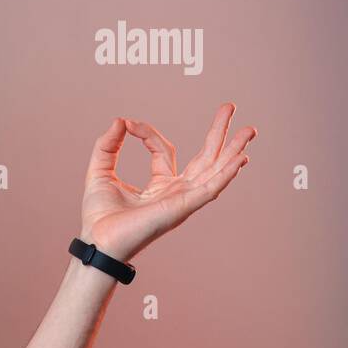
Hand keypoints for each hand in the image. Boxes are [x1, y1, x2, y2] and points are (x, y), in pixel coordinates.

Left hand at [80, 103, 256, 261]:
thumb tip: (120, 121)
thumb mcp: (99, 171)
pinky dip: (226, 174)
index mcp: (160, 185)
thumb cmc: (99, 216)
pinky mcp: (183, 207)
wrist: (98, 240)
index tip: (129, 124)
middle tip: (230, 107)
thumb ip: (107, 145)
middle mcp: (176, 192)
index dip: (147, 133)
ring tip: (249, 129)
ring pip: (214, 170)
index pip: (164, 150)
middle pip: (205, 157)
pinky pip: (210, 188)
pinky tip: (240, 159)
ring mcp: (182, 200)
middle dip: (219, 133)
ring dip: (233, 150)